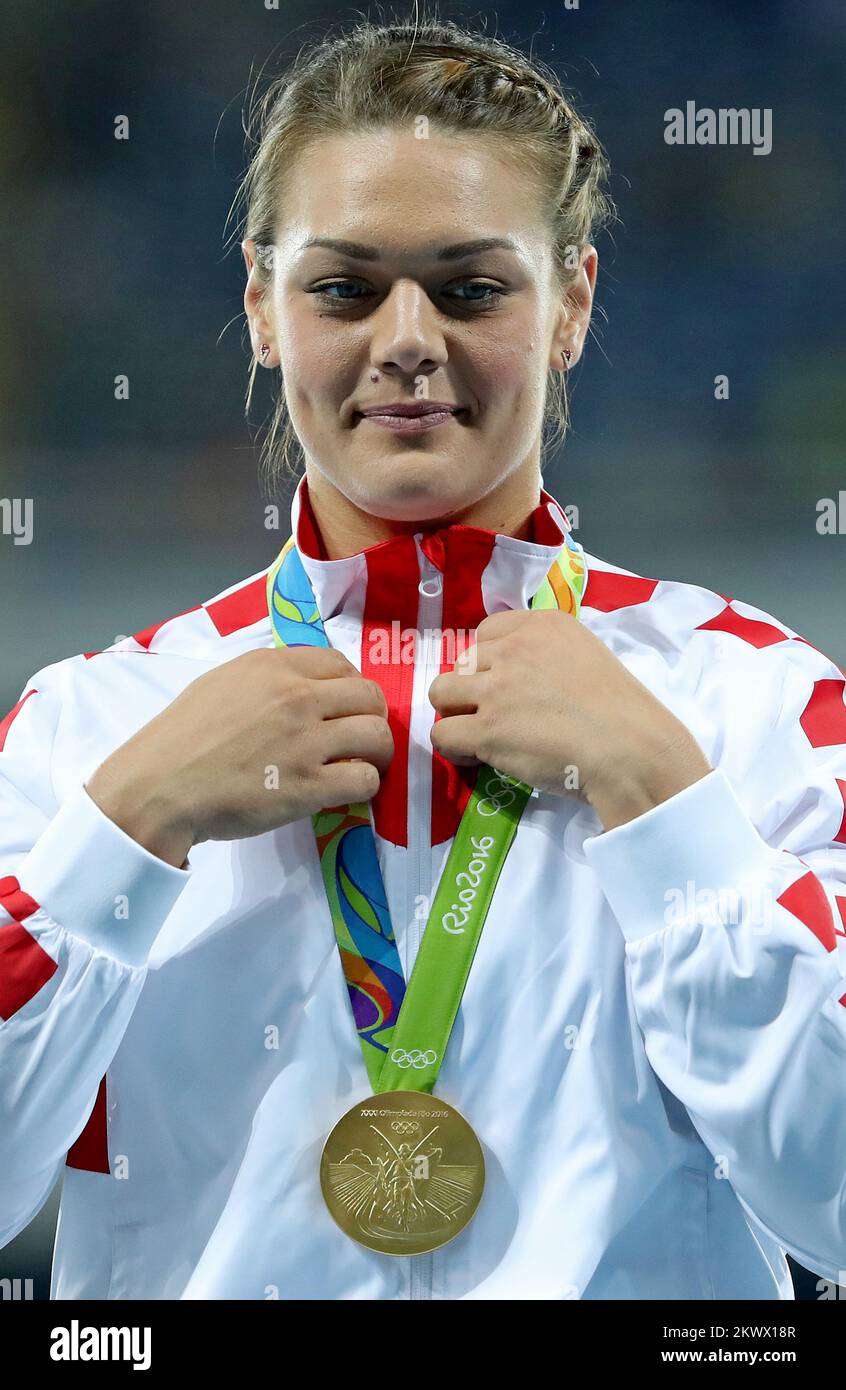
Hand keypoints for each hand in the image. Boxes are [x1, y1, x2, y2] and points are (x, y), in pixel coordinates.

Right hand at [85, 647, 393, 866]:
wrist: (159, 787)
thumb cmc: (180, 738)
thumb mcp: (221, 683)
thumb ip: (266, 678)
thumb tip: (301, 688)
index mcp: (273, 667)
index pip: (341, 664)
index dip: (351, 686)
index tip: (344, 707)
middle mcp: (296, 697)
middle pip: (369, 697)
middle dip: (372, 717)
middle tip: (361, 738)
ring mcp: (305, 742)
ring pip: (377, 735)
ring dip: (377, 752)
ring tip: (363, 765)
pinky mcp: (308, 786)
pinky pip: (365, 778)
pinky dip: (366, 785)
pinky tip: (349, 790)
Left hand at [428, 610, 711, 830]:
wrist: (631, 750)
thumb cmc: (623, 712)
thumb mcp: (588, 656)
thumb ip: (548, 656)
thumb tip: (524, 680)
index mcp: (543, 625)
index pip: (486, 632)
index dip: (489, 662)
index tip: (506, 685)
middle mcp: (514, 649)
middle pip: (462, 662)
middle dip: (473, 689)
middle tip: (497, 715)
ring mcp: (497, 688)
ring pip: (441, 693)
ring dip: (456, 714)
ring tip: (480, 734)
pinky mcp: (487, 729)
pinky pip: (442, 734)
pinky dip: (454, 748)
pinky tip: (477, 756)